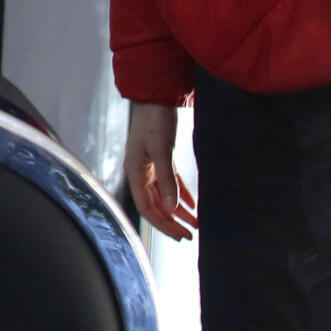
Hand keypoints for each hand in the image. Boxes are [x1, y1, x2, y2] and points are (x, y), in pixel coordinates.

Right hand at [126, 101, 196, 240]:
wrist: (156, 95)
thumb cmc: (154, 120)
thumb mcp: (162, 150)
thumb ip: (168, 179)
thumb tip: (173, 207)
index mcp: (135, 172)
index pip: (147, 207)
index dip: (163, 224)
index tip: (180, 235)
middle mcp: (141, 172)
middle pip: (155, 205)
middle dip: (172, 221)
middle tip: (189, 235)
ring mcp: (150, 166)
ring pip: (164, 196)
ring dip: (178, 211)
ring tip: (195, 223)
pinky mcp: (160, 158)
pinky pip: (170, 183)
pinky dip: (180, 194)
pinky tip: (191, 204)